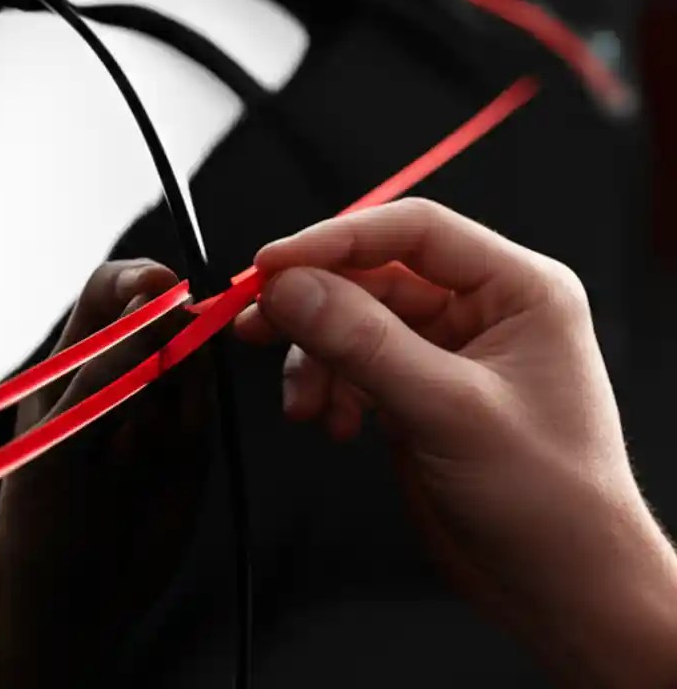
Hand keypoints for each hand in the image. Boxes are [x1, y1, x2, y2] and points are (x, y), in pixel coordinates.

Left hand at [0, 260, 213, 688]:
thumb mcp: (58, 445)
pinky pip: (206, 408)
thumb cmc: (40, 528)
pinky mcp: (190, 447)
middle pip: (164, 318)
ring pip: (193, 362)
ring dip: (184, 387)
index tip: (166, 288)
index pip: (108, 292)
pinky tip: (172, 454)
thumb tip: (152, 304)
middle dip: (174, 334)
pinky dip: (196, 419)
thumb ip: (106, 375)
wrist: (72, 611)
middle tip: (170, 372)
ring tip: (147, 444)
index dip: (138, 281)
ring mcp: (157, 412)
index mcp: (70, 365)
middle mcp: (118, 378)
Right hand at [235, 198, 676, 687]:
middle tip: (258, 324)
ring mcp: (446, 353)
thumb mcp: (447, 410)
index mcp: (517, 289)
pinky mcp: (416, 393)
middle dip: (312, 306)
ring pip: (351, 322)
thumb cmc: (550, 501)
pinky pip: (351, 365)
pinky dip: (327, 389)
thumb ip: (363, 343)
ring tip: (306, 405)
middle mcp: (481, 311)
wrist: (560, 587)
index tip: (272, 265)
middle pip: (371, 275)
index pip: (412, 231)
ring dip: (315, 359)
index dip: (335, 239)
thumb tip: (293, 289)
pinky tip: (332, 423)